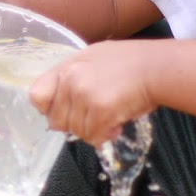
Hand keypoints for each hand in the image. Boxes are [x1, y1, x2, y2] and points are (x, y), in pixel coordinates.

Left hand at [28, 40, 157, 145]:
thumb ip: (73, 79)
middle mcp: (70, 80)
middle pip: (56, 120)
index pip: (37, 96)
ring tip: (111, 118)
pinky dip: (104, 136)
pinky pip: (92, 137)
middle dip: (75, 124)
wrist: (158, 67)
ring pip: (75, 131)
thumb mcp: (94, 58)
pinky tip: (117, 123)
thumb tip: (60, 109)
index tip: (67, 110)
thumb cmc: (131, 63)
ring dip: (93, 130)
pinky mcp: (100, 111)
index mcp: (67, 67)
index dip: (49, 108)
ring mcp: (84, 95)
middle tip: (95, 117)